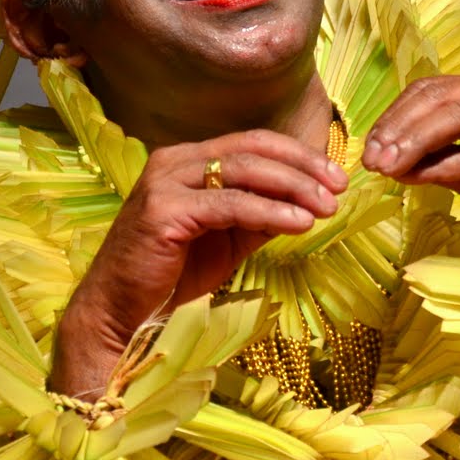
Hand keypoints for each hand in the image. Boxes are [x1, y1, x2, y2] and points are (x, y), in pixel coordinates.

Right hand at [50, 130, 346, 395]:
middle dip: (302, 167)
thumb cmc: (172, 278)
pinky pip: (230, 205)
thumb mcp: (228, 240)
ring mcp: (165, 182)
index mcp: (187, 161)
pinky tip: (299, 223)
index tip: (336, 176)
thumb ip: (261, 216)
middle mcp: (173, 161)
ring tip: (326, 207)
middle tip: (339, 187)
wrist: (121, 316)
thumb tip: (308, 201)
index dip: (298, 155)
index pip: (253, 143)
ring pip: (244, 172)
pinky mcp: (163, 211)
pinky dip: (270, 211)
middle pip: (252, 150)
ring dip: (293, 187)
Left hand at [362, 72, 459, 263]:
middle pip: (439, 97)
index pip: (432, 89)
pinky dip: (445, 165)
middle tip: (370, 157)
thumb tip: (390, 161)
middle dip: (397, 127)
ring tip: (386, 167)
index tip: (369, 146)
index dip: (395, 115)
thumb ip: (438, 160)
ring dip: (414, 142)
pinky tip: (421, 179)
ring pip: (456, 117)